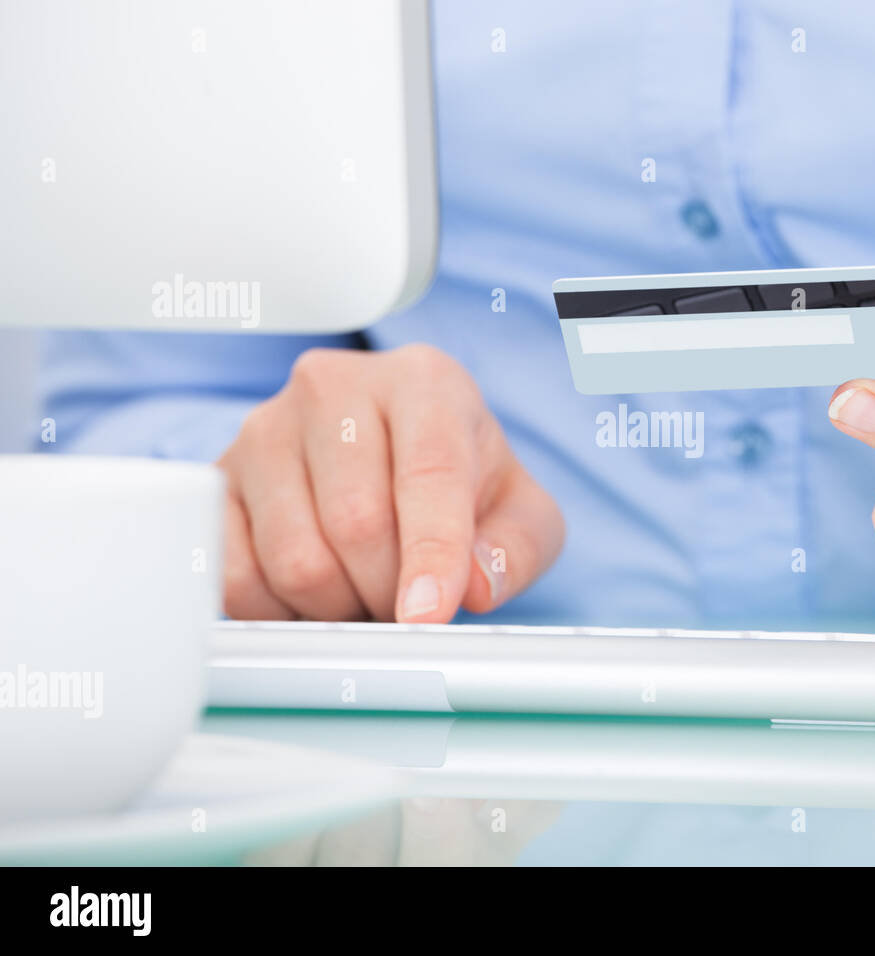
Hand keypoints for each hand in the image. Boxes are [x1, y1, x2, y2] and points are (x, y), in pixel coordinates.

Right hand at [218, 345, 564, 621]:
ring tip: (362, 589)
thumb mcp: (519, 509)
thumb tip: (475, 587)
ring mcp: (264, 429)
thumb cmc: (461, 481)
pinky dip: (278, 610)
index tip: (428, 615)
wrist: (393, 452)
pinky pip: (234, 575)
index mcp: (422, 382)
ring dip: (338, 605)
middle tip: (407, 601)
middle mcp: (333, 388)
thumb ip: (517, 548)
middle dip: (390, 590)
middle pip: (356, 524)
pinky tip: (310, 594)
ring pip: (294, 559)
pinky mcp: (215, 480)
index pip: (428, 473)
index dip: (432, 554)